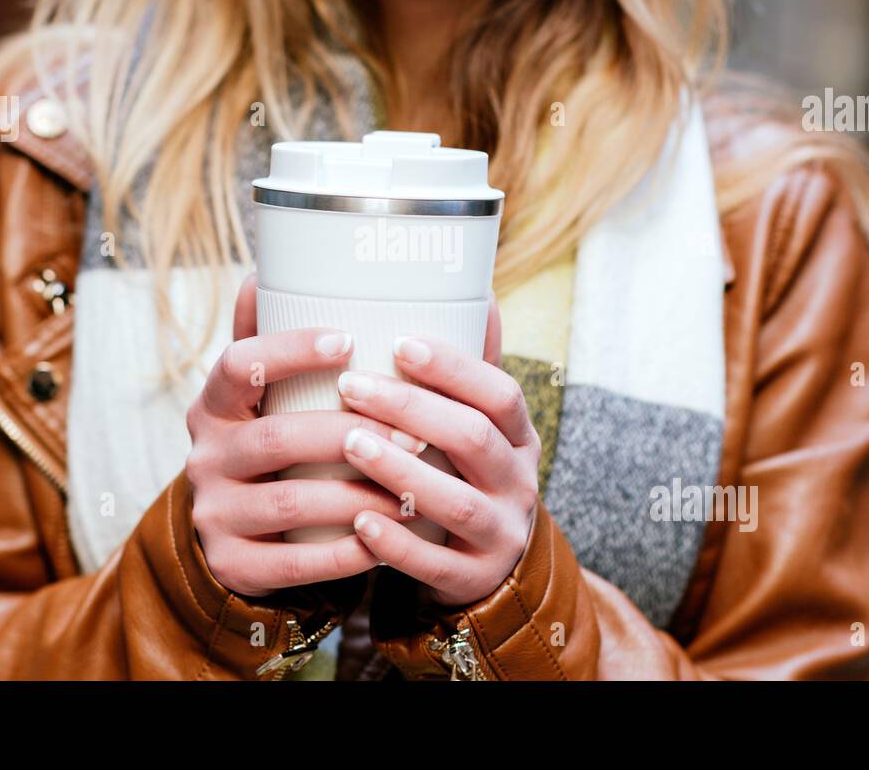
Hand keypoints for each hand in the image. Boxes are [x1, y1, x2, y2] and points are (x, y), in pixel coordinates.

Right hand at [184, 274, 423, 597]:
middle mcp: (204, 456)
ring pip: (291, 503)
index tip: (349, 340)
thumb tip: (269, 264)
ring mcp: (214, 514)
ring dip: (359, 495)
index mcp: (214, 405)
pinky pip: (293, 563)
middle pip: (276, 438)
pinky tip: (384, 539)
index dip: (289, 351)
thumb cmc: (272, 449)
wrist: (237, 539)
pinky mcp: (232, 565)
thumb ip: (271, 338)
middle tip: (414, 433)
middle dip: (351, 434)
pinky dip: (344, 554)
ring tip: (414, 488)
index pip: (238, 365)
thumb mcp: (262, 396)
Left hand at [334, 306, 540, 606]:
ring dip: (400, 470)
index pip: (499, 394)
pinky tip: (357, 521)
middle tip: (351, 385)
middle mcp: (518, 483)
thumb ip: (468, 371)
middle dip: (412, 409)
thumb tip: (479, 289)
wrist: (488, 571)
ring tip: (349, 443)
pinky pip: (434, 564)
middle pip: (473, 439)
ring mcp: (500, 534)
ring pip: (456, 502)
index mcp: (518, 437)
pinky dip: (397, 544)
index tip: (400, 343)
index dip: (454, 367)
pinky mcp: (472, 579)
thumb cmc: (464, 476)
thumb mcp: (479, 427)